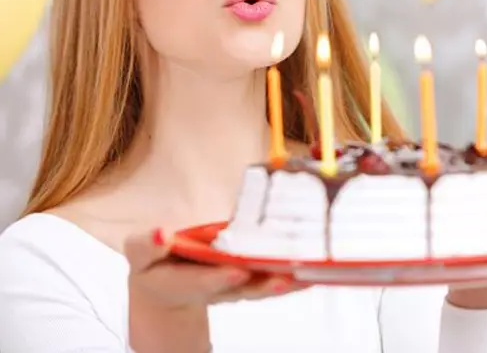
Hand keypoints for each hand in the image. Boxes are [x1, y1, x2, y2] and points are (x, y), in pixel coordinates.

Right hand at [125, 228, 305, 352]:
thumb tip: (161, 233)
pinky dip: (289, 278)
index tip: (236, 272)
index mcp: (182, 281)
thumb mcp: (140, 252)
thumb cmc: (154, 262)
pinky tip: (310, 271)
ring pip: (258, 288)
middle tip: (283, 278)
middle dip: (261, 286)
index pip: (201, 282)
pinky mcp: (246, 281)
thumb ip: (148, 245)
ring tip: (304, 275)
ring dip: (280, 283)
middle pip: (239, 290)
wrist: (164, 286)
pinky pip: (268, 280)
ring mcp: (232, 287)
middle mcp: (212, 288)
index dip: (217, 278)